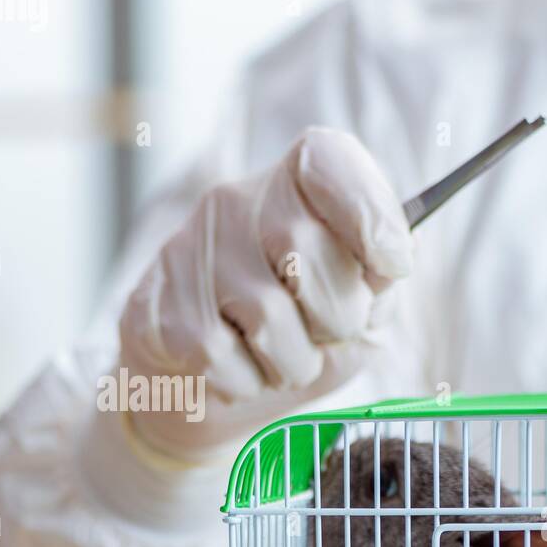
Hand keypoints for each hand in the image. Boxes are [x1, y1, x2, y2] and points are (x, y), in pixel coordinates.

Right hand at [118, 126, 411, 460]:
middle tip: (324, 333)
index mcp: (297, 186)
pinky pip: (220, 357)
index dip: (370, 213)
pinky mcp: (154, 302)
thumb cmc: (304, 336)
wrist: (219, 387)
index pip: (328, 159)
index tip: (393, 264)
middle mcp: (237, 200)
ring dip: (292, 362)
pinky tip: (236, 368)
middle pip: (306, 252)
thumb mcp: (362, 308)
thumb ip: (380, 281)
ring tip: (279, 356)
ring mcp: (189, 248)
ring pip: (267, 318)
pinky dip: (245, 383)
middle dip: (336, 319)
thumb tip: (392, 254)